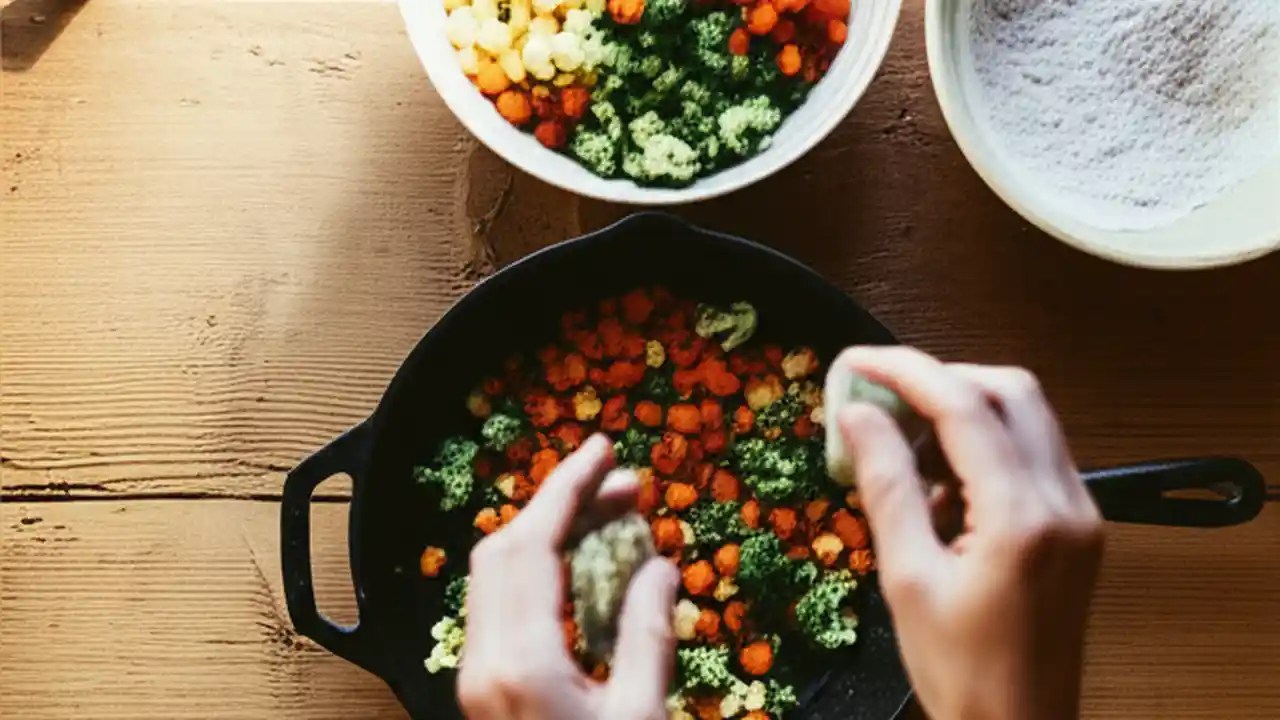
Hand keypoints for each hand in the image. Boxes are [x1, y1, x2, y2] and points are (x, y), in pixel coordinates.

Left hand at [458, 434, 679, 719]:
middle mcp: (483, 661)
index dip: (568, 487)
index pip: (533, 547)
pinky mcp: (481, 688)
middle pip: (505, 551)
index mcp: (521, 662)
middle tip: (624, 487)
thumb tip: (659, 568)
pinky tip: (584, 570)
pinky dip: (538, 570)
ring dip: (547, 534)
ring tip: (610, 519)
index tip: (603, 450)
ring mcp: (474, 676)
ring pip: (496, 575)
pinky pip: (499, 605)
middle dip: (561, 504)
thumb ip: (648, 637)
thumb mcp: (641, 717)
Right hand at [834, 347, 1104, 719]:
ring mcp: (1082, 511)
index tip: (853, 361)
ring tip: (904, 439)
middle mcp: (1066, 500)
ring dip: (966, 407)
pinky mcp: (1082, 526)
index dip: (905, 371)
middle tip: (881, 397)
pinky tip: (944, 483)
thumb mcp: (907, 579)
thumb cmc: (956, 668)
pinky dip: (987, 443)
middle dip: (942, 378)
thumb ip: (887, 486)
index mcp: (1021, 516)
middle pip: (1012, 391)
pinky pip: (1036, 454)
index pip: (965, 406)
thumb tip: (856, 414)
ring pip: (1029, 416)